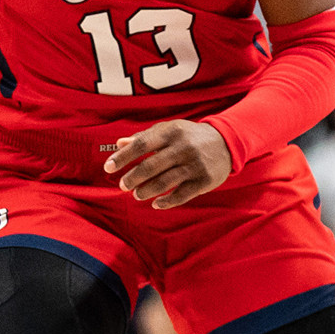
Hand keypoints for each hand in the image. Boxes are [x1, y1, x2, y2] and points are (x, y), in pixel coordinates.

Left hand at [104, 120, 232, 207]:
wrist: (226, 142)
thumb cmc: (190, 136)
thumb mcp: (169, 130)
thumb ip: (144, 137)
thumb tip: (119, 144)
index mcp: (171, 132)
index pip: (141, 144)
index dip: (123, 157)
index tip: (108, 167)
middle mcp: (183, 147)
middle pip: (151, 166)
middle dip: (132, 178)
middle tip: (122, 185)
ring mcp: (195, 165)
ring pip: (165, 182)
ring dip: (146, 191)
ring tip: (137, 194)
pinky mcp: (205, 180)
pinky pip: (182, 195)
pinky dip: (166, 202)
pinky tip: (156, 204)